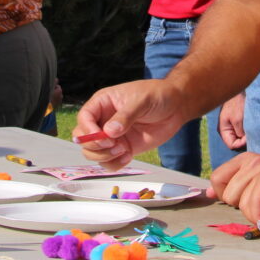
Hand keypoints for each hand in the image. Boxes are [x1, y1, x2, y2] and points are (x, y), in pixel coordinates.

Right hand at [73, 80, 191, 168]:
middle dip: (94, 147)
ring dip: (104, 157)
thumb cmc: (158, 95)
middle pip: (83, 139)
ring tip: (124, 150)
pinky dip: (114, 164)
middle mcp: (103, 120)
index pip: (83, 118)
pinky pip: (108, 162)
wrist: (176, 107)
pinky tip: (128, 156)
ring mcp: (112, 136)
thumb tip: (110, 131)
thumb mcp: (142, 100)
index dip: (88, 131)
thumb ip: (126, 115)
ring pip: (93, 153)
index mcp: (103, 103)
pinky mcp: (122, 148)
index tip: (104, 138)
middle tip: (115, 145)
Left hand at [208, 151, 259, 205]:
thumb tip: (207, 193)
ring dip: (252, 212)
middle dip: (240, 206)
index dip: (220, 195)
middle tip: (257, 202)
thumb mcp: (254, 179)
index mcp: (244, 159)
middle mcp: (252, 161)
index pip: (216, 179)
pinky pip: (257, 205)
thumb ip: (231, 185)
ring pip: (242, 203)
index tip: (234, 201)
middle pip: (228, 196)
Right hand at [218, 93, 245, 148]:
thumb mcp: (238, 120)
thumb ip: (240, 133)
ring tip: (250, 128)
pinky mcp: (236, 123)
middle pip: (235, 142)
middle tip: (251, 133)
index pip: (232, 145)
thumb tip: (244, 141)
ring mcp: (230, 126)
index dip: (241, 143)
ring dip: (245, 135)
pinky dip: (246, 130)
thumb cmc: (237, 103)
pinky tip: (250, 125)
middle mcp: (225, 130)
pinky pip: (241, 132)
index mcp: (223, 130)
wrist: (238, 90)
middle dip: (244, 140)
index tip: (249, 136)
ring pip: (239, 137)